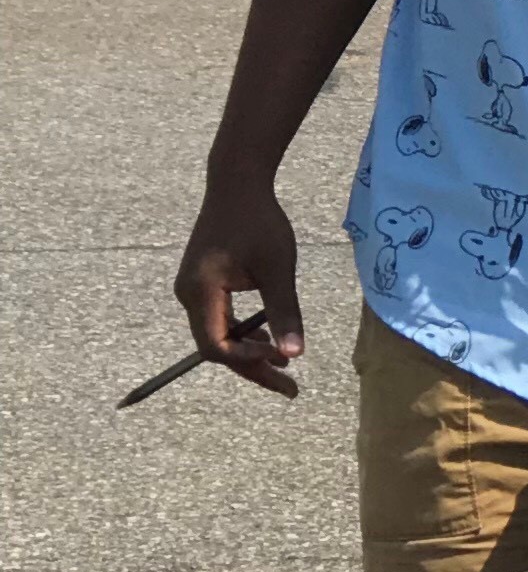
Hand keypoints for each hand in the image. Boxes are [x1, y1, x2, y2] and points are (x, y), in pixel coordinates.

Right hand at [175, 179, 306, 395]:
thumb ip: (284, 312)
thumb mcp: (277, 268)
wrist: (237, 184)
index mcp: (201, 293)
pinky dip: (243, 334)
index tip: (284, 361)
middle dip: (252, 368)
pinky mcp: (201, 284)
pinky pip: (219, 320)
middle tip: (290, 387)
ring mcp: (192, 290)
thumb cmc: (259, 222)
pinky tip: (268, 341)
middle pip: (215, 348)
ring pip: (218, 335)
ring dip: (249, 353)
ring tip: (285, 366)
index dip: (249, 362)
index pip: (217, 348)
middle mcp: (188, 295)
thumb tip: (294, 355)